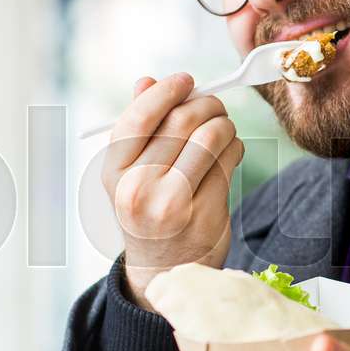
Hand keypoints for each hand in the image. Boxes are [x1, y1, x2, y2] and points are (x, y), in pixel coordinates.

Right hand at [100, 73, 244, 308]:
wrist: (163, 270)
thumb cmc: (148, 209)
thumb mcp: (131, 172)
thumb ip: (138, 127)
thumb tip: (146, 81)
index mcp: (115, 173)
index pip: (139, 117)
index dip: (166, 90)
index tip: (186, 80)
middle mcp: (139, 189)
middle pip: (182, 121)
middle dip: (206, 104)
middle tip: (214, 105)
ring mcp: (173, 204)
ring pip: (211, 137)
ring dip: (225, 124)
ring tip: (223, 129)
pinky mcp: (205, 214)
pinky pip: (229, 161)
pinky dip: (235, 148)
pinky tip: (230, 152)